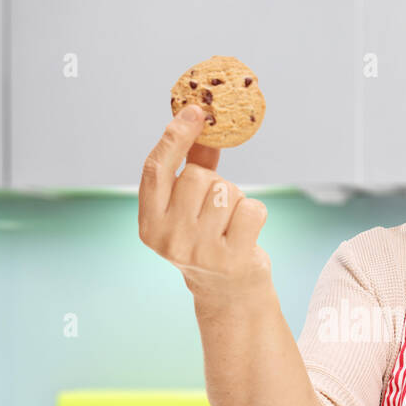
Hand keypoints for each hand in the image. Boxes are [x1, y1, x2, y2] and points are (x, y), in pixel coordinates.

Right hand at [139, 103, 270, 299]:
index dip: (175, 136)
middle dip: (214, 183)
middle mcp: (169, 239)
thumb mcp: (190, 208)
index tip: (195, 111)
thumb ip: (192, 165)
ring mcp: (199, 251)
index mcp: (150, 224)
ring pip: (227, 191)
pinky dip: (256, 213)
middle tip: (216, 211)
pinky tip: (246, 233)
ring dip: (236, 200)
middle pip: (197, 177)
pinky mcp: (231, 259)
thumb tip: (202, 119)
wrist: (228, 293)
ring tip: (230, 224)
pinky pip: (252, 208)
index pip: (156, 169)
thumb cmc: (208, 240)